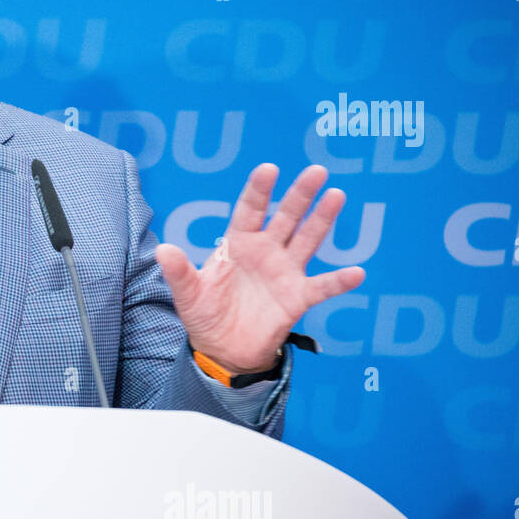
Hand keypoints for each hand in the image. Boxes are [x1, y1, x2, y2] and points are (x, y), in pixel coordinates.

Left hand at [153, 163, 364, 374]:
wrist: (222, 349)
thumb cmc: (205, 314)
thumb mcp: (188, 294)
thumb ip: (178, 272)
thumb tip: (162, 250)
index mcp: (238, 244)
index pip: (250, 210)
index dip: (259, 190)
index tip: (268, 168)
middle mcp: (266, 251)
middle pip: (286, 217)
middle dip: (300, 194)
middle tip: (316, 171)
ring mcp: (284, 272)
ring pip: (308, 239)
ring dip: (322, 219)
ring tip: (336, 195)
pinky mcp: (297, 297)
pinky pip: (322, 287)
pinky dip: (339, 281)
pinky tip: (356, 272)